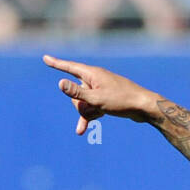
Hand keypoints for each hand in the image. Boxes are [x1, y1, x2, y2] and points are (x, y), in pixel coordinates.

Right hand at [42, 55, 156, 135]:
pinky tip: (82, 131)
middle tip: (95, 107)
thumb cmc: (122, 101)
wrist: (144, 107)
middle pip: (75, 93)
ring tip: (102, 113)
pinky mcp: (106, 100)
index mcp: (92, 74)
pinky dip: (88, 118)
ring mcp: (101, 90)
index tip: (45, 58)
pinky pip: (91, 109)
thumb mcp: (97, 99)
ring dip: (88, 112)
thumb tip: (60, 83)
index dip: (56, 64)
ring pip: (83, 103)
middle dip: (80, 104)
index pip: (69, 67)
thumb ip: (77, 92)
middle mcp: (95, 79)